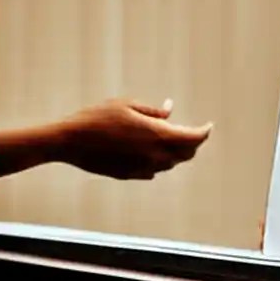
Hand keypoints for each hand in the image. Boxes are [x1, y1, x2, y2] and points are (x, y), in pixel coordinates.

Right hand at [55, 98, 212, 179]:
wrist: (70, 141)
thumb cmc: (97, 117)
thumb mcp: (126, 105)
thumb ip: (153, 111)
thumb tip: (169, 111)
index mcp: (156, 135)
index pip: (193, 138)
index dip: (204, 132)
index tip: (208, 126)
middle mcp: (153, 155)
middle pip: (186, 154)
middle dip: (193, 143)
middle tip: (192, 131)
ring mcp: (141, 168)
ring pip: (170, 164)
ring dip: (175, 153)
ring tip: (170, 139)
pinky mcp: (129, 175)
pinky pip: (152, 171)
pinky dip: (158, 161)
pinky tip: (149, 152)